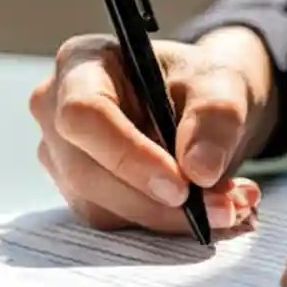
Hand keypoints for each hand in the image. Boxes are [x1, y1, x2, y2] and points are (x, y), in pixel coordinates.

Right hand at [29, 26, 276, 234]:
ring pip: (103, 206)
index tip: (181, 186)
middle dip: (159, 202)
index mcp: (81, 63)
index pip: (84, 115)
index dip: (128, 155)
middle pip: (88, 172)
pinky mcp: (80, 192)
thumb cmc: (198, 82)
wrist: (197, 105)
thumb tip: (200, 170)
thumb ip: (215, 118)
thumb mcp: (220, 85)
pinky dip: (165, 224)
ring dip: (169, 218)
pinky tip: (208, 211)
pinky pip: (116, 221)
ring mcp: (62, 156)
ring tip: (231, 205)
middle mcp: (56, 110)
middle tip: (227, 206)